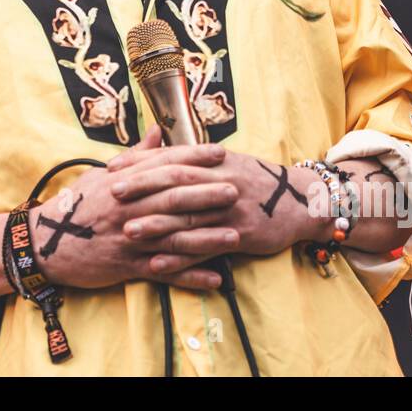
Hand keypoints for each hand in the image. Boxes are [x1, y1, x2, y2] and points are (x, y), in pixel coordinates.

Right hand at [30, 124, 241, 292]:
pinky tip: (215, 279)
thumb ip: (136, 155)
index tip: (220, 153)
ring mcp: (128, 238)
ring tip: (235, 236)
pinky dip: (190, 277)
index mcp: (123, 182)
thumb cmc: (76, 205)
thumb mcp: (101, 175)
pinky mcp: (126, 266)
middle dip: (206, 195)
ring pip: (172, 237)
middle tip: (236, 190)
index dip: (192, 158)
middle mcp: (127, 208)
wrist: (44, 243)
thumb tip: (159, 130)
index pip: (163, 165)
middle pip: (172, 199)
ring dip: (206, 238)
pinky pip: (163, 272)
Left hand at [106, 139, 328, 256]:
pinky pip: (206, 247)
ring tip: (127, 232)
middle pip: (176, 182)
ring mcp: (231, 208)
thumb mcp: (226, 163)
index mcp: (214, 160)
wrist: (300, 201)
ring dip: (156, 224)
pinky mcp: (241, 234)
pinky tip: (157, 264)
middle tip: (112, 194)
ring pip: (188, 216)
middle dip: (142, 187)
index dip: (140, 161)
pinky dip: (181, 258)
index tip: (111, 166)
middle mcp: (221, 180)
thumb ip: (192, 159)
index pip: (171, 156)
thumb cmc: (255, 181)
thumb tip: (154, 146)